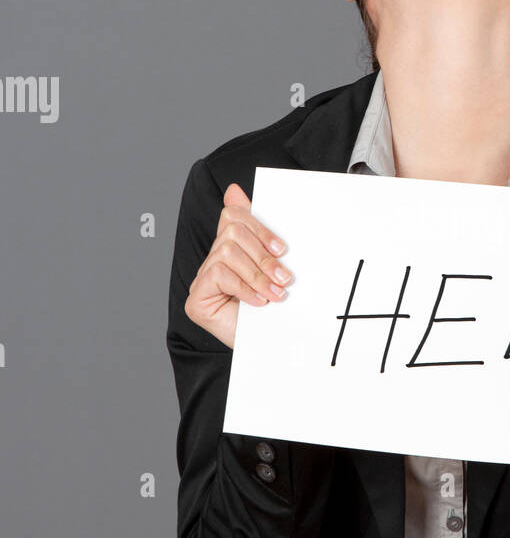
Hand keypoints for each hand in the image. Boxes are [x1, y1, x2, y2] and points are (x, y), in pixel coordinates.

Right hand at [184, 182, 292, 349]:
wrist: (271, 348)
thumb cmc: (274, 309)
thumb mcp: (273, 267)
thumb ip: (261, 233)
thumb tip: (235, 189)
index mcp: (231, 248)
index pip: (233, 217)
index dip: (258, 226)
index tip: (283, 248)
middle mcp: (214, 260)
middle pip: (232, 232)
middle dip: (263, 254)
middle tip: (285, 277)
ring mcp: (202, 279)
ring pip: (227, 252)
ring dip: (258, 274)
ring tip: (277, 294)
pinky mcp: (196, 298)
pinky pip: (219, 275)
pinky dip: (244, 288)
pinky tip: (260, 303)